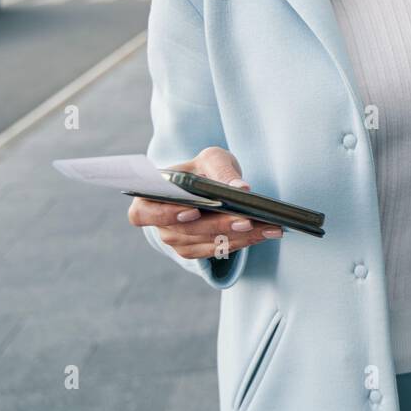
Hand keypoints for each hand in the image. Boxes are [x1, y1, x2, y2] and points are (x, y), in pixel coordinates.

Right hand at [126, 146, 281, 259]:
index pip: (144, 213)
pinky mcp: (195, 250)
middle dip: (220, 226)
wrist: (209, 184)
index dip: (165, 214)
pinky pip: (217, 250)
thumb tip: (240, 188)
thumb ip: (222, 171)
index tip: (193, 211)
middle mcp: (160, 224)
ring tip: (266, 227)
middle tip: (247, 220)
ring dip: (238, 238)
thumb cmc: (203, 169)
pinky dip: (242, 242)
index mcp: (150, 198)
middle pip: (186, 231)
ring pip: (205, 244)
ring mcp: (176, 240)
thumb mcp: (211, 160)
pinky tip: (263, 233)